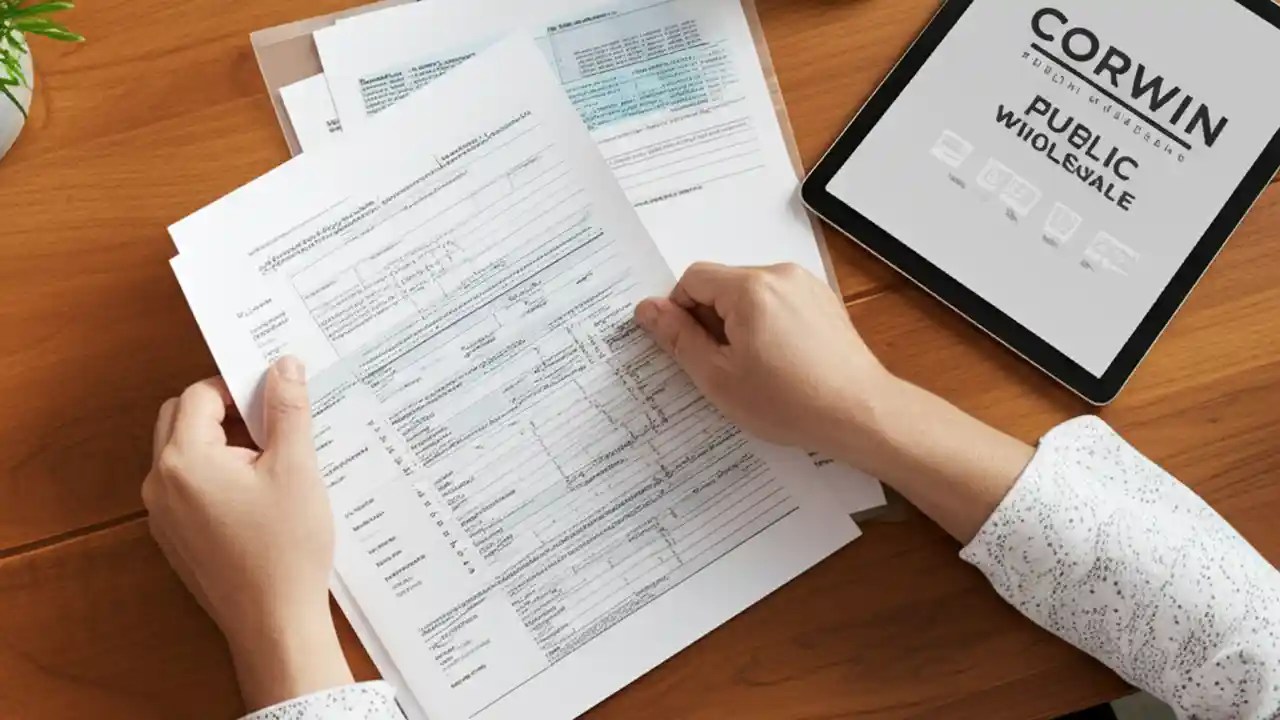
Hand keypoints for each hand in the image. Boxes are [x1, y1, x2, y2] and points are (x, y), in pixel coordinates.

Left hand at [143, 357, 352, 709]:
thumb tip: (284, 366)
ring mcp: (162, 514)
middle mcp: (160, 484)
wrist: (274, 623)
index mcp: (184, 460)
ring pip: (183, 452)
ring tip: (273, 461)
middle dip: (225, 410)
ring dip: (222, 442)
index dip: (238, 386)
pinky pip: (187, 486)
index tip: (275, 397)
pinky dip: (217, 474)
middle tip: (273, 423)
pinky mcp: (174, 537)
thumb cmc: (285, 548)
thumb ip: (288, 410)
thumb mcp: (296, 468)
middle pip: (181, 418)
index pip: (199, 394)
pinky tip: (260, 494)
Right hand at [633, 262, 891, 457]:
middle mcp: (779, 275)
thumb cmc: (790, 401)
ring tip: (753, 369)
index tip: (688, 348)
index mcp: (750, 288)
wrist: (858, 412)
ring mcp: (805, 286)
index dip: (680, 313)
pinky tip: (778, 363)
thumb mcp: (717, 376)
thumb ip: (677, 337)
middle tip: (720, 366)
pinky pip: (778, 303)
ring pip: (750, 295)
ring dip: (739, 325)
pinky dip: (767, 326)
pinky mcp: (822, 301)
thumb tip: (648, 309)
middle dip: (711, 320)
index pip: (693, 279)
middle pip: (723, 284)